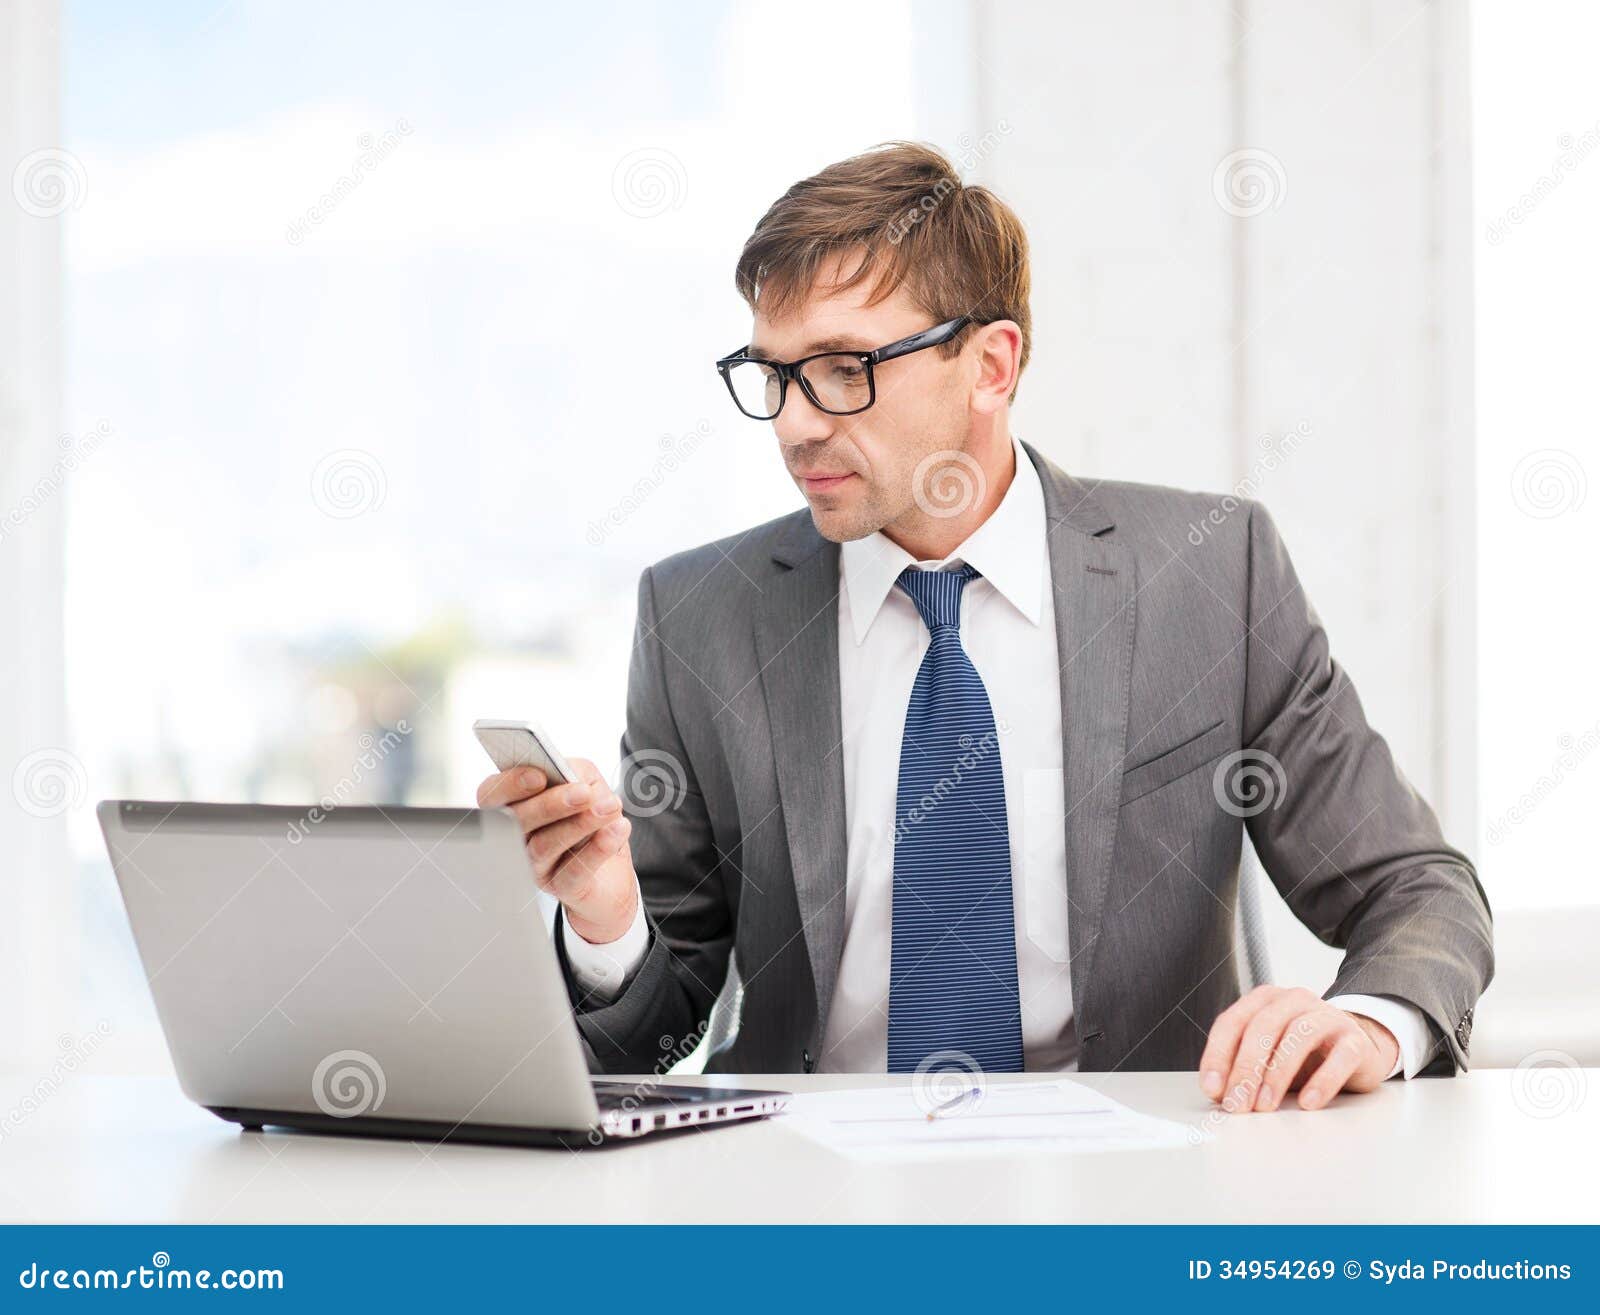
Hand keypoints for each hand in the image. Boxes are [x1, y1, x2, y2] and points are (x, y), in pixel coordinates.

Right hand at [475, 756, 638, 944]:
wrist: (610, 871)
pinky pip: (573, 871)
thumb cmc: (590, 816)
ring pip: (544, 846)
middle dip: (550, 804)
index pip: (492, 795)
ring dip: (580, 824)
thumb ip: (575, 772)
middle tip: (584, 793)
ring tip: (609, 808)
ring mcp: (536, 865)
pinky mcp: (561, 887)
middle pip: (516, 821)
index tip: (537, 776)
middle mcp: (517, 837)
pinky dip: (598, 849)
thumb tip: (571, 776)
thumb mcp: (587, 783)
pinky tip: (616, 830)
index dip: (510, 785)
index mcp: (515, 805)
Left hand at [1198, 984, 1399, 1112]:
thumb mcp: (1268, 1057)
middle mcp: (1293, 1000)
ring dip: (1276, 1075)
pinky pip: (1340, 1056)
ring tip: (1265, 1106)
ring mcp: (1326, 1016)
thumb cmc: (1304, 1053)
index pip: (1232, 1022)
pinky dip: (1322, 1081)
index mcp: (1264, 1000)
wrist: (1357, 1048)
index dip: (1218, 1055)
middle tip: (1237, 1103)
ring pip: (1297, 1036)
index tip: (1212, 1088)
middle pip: (1262, 1027)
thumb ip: (1242, 1068)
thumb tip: (1217, 1092)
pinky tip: (1308, 1102)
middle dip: (1245, 1069)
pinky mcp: (1355, 1039)